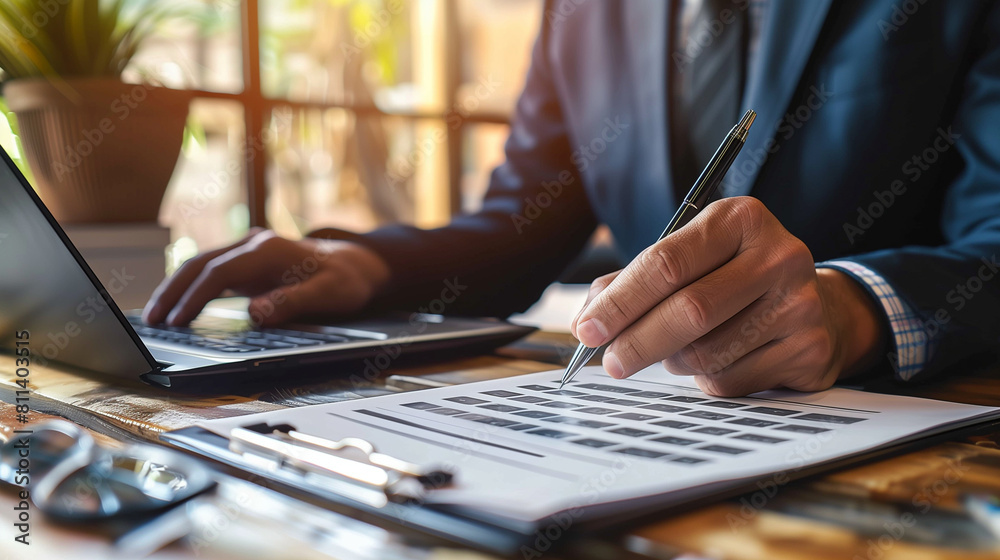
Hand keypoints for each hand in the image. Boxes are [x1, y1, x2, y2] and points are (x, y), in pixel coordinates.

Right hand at [143, 229, 390, 326]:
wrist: (355, 265)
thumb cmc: (344, 281)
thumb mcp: (328, 295)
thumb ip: (293, 302)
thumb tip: (255, 313)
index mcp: (267, 250)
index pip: (219, 272)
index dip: (196, 297)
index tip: (177, 321)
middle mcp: (252, 246)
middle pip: (200, 264)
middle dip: (172, 291)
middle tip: (151, 321)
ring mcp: (247, 252)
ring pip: (200, 266)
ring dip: (175, 289)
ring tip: (155, 317)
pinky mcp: (246, 264)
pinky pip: (210, 273)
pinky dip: (190, 289)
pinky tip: (177, 309)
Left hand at [570, 197, 886, 395]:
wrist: (817, 308)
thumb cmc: (733, 280)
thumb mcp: (690, 260)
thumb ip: (633, 282)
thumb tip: (586, 321)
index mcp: (739, 219)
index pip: (666, 263)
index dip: (621, 301)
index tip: (588, 329)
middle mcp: (777, 255)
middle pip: (689, 310)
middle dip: (637, 341)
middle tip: (610, 363)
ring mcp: (800, 303)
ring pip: (707, 352)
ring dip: (674, 361)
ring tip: (675, 351)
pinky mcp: (808, 349)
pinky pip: (732, 380)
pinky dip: (706, 379)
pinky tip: (716, 361)